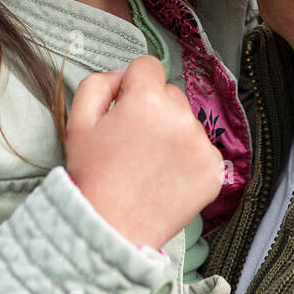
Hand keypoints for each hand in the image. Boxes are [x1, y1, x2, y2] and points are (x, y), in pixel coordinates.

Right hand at [64, 55, 223, 248]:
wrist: (110, 228)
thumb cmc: (93, 175)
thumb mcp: (79, 120)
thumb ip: (99, 83)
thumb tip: (123, 75)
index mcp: (147, 99)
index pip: (148, 66)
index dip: (132, 85)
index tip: (124, 108)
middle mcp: (180, 117)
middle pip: (170, 93)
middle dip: (154, 108)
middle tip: (133, 141)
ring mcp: (201, 145)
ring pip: (187, 121)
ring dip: (172, 133)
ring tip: (148, 163)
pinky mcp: (214, 170)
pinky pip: (202, 149)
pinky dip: (187, 159)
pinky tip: (166, 177)